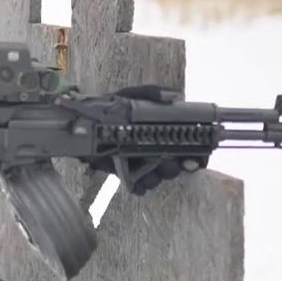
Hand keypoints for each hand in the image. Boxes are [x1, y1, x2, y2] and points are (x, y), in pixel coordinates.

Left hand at [82, 84, 204, 194]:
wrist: (84, 122)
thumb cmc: (113, 106)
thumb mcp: (132, 96)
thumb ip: (151, 93)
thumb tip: (175, 96)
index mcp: (164, 132)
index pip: (190, 147)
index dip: (196, 155)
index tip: (194, 159)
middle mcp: (158, 150)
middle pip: (176, 166)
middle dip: (174, 168)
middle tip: (168, 164)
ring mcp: (143, 163)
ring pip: (158, 178)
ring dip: (156, 178)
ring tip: (149, 175)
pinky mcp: (127, 174)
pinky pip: (139, 186)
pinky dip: (140, 187)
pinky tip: (137, 184)